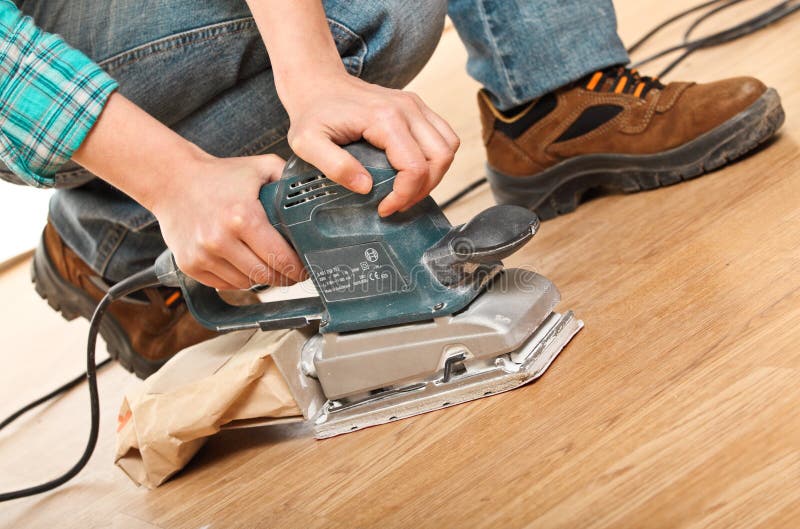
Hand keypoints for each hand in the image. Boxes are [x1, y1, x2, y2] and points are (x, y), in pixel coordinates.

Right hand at [151, 154, 306, 289]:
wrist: (171, 180)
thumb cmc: (219, 175)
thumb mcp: (260, 167)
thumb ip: (289, 179)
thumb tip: (316, 193)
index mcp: (243, 217)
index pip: (280, 258)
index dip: (298, 269)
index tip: (306, 269)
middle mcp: (220, 239)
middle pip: (265, 276)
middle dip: (284, 277)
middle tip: (292, 272)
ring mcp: (203, 255)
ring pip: (246, 284)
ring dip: (260, 278)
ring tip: (266, 264)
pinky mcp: (189, 265)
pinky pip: (224, 284)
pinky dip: (238, 279)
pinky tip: (243, 264)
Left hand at [283, 73, 459, 216]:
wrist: (318, 83)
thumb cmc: (312, 113)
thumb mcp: (306, 143)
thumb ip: (335, 166)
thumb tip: (366, 186)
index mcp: (385, 118)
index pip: (415, 167)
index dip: (404, 195)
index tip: (384, 208)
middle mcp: (407, 108)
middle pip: (440, 158)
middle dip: (424, 189)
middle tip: (398, 203)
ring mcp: (415, 105)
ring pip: (448, 146)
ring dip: (435, 174)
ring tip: (408, 190)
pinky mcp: (416, 107)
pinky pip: (443, 136)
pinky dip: (436, 158)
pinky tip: (413, 171)